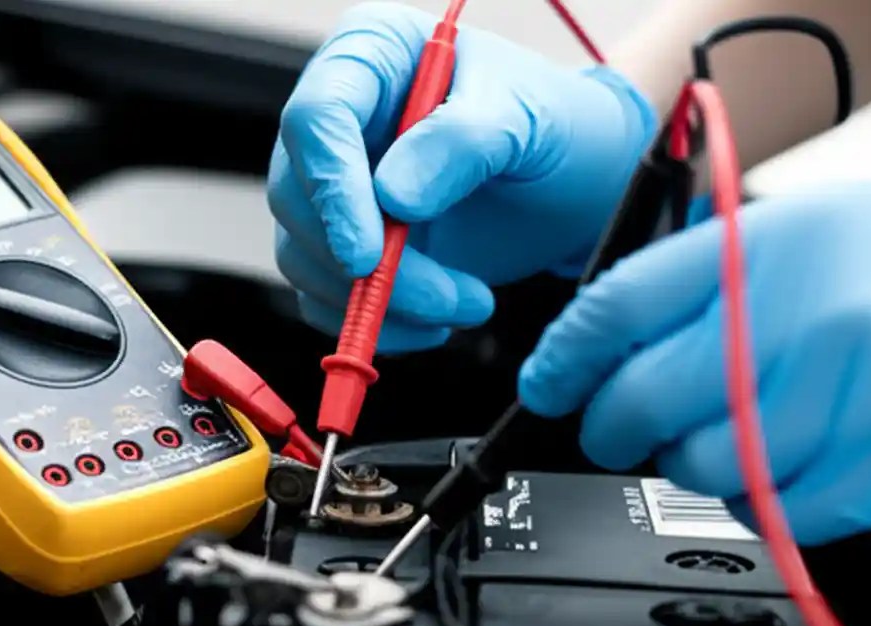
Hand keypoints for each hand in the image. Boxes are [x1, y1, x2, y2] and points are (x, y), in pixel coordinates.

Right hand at [268, 1, 655, 351]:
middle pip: (298, 196)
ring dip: (377, 302)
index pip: (317, 117)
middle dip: (365, 265)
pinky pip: (323, 296)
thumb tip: (392, 198)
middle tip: (444, 298)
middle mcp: (337, 119)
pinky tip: (434, 321)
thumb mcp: (525, 117)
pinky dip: (373, 325)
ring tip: (466, 304)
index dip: (331, 188)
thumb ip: (462, 143)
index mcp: (371, 55)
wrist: (572, 182)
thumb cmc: (552, 125)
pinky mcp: (341, 243)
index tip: (367, 255)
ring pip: (303, 254)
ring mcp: (332, 185)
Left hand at [519, 182, 870, 544]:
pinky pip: (770, 513)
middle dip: (609, 425)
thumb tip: (593, 348)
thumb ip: (696, 283)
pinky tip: (781, 461)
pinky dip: (755, 499)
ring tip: (731, 430)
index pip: (619, 305)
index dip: (563, 356)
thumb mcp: (790, 234)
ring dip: (689, 462)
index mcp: (768, 247)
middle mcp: (803, 320)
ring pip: (698, 469)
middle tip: (616, 425)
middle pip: (642, 400)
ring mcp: (847, 400)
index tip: (546, 382)